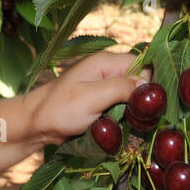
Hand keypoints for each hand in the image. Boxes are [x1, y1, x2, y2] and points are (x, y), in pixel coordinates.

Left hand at [27, 50, 151, 146]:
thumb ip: (121, 88)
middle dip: (143, 100)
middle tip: (142, 119)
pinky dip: (124, 117)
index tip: (153, 104)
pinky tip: (121, 127)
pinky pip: (121, 107)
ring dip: (133, 111)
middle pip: (140, 81)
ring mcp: (104, 87)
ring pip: (132, 96)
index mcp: (106, 62)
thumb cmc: (59, 108)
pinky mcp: (101, 102)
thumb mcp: (92, 97)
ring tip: (130, 125)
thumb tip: (150, 85)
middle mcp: (107, 71)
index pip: (143, 64)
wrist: (35, 125)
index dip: (151, 83)